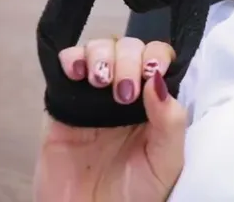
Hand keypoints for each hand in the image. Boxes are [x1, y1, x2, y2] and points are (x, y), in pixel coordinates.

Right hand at [34, 37, 186, 201]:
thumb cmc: (135, 196)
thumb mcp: (166, 161)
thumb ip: (170, 121)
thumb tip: (158, 80)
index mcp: (154, 104)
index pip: (159, 59)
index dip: (156, 56)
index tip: (152, 71)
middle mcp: (125, 94)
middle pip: (128, 47)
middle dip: (128, 59)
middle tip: (122, 92)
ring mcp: (93, 97)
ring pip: (98, 49)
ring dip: (100, 54)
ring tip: (98, 81)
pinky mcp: (63, 104)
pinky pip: (66, 67)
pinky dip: (71, 58)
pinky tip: (76, 73)